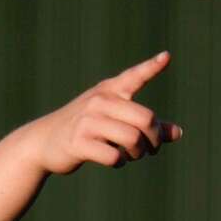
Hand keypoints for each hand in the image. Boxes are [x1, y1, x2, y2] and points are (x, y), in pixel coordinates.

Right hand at [23, 50, 183, 175]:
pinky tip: (114, 161)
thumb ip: (144, 125)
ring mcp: (87, 122)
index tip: (166, 57)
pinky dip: (119, 162)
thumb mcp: (112, 121)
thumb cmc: (83, 129)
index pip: (133, 77)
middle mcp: (99, 102)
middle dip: (153, 138)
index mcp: (109, 91)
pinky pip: (114, 156)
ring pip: (132, 139)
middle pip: (145, 119)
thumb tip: (177, 133)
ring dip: (138, 153)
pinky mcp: (78, 142)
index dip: (150, 68)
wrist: (42, 143)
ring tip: (132, 156)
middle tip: (150, 149)